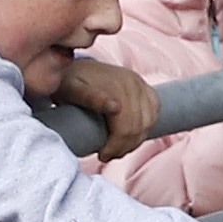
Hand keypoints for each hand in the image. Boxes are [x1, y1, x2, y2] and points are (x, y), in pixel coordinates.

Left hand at [45, 53, 159, 157]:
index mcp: (117, 87)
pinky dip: (146, 127)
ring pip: (148, 123)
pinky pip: (154, 112)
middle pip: (138, 127)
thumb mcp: (71, 90)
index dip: (115, 147)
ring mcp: (139, 84)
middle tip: (108, 155)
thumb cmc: (68, 81)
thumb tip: (116, 108)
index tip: (102, 156)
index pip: (126, 128)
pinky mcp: (144, 86)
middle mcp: (132, 84)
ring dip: (135, 140)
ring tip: (117, 148)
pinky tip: (132, 134)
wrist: (72, 65)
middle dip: (124, 147)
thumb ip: (90, 98)